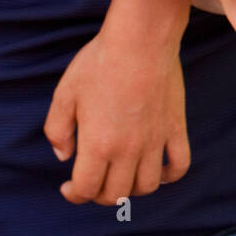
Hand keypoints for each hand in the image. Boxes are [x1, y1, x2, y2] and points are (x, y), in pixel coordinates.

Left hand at [43, 27, 190, 205]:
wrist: (140, 39)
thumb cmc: (99, 62)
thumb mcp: (65, 93)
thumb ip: (57, 129)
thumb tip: (63, 156)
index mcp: (97, 144)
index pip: (86, 189)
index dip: (74, 194)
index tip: (68, 187)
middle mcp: (127, 150)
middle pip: (116, 194)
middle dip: (99, 195)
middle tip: (92, 181)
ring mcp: (155, 142)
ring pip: (146, 187)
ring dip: (131, 190)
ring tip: (121, 177)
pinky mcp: (175, 128)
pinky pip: (179, 166)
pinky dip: (169, 176)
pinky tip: (157, 171)